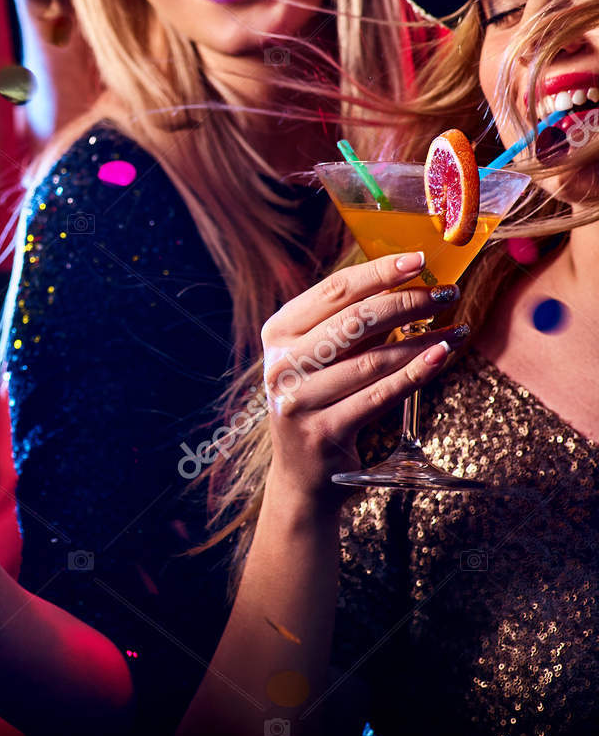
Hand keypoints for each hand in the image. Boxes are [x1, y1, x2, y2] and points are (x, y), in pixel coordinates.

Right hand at [260, 251, 466, 505]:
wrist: (302, 474)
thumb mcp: (319, 357)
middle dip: (409, 302)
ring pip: (373, 359)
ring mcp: (299, 399)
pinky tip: (443, 355)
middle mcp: (281, 363)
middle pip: (355, 321)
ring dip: (423, 339)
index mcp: (277, 332)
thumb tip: (405, 280)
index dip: (380, 272)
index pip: (334, 291)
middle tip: (447, 294)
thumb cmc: (321, 402)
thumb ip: (348, 323)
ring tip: (457, 328)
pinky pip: (381, 396)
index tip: (420, 261)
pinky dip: (417, 374)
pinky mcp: (323, 432)